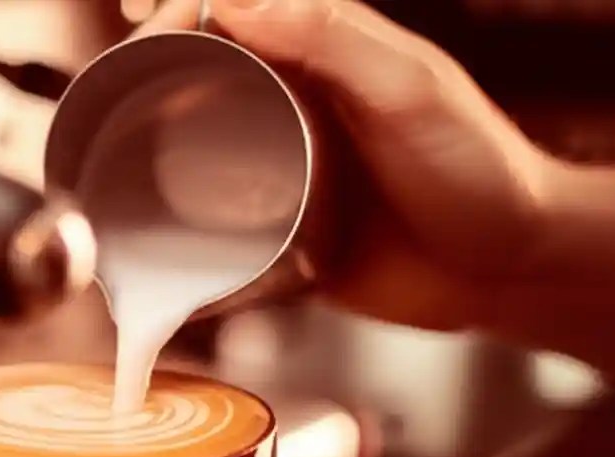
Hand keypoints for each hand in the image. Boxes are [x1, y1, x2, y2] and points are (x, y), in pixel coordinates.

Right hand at [149, 0, 554, 331]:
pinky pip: (213, 218)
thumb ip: (333, 38)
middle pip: (199, 68)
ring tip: (108, 156)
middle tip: (111, 88)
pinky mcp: (278, 228)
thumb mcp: (411, 91)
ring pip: (196, 141)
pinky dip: (175, 221)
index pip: (231, 7)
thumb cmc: (479, 172)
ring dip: (150, 141)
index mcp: (323, 50)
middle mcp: (295, 101)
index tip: (140, 25)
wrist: (506, 273)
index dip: (178, 5)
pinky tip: (146, 232)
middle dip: (147, 67)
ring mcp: (283, 165)